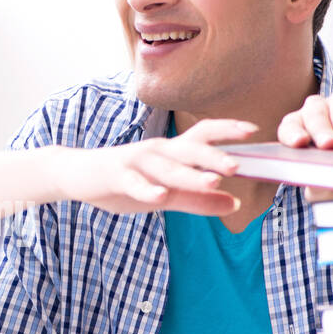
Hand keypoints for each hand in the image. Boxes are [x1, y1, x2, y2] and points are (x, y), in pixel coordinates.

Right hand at [59, 118, 258, 215]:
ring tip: (212, 181)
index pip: (204, 135)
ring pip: (167, 168)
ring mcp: (135, 162)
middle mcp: (157, 151)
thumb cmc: (124, 181)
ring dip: (189, 174)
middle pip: (190, 149)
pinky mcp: (115, 175)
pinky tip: (160, 195)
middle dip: (214, 156)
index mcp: (171, 152)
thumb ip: (198, 199)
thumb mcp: (165, 194)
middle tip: (238, 165)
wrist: (77, 175)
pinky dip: (147, 189)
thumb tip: (235, 203)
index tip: (254, 130)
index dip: (228, 130)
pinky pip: (133, 182)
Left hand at [277, 89, 332, 201]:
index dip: (292, 133)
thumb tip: (314, 180)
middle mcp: (319, 114)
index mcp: (302, 133)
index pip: (289, 127)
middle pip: (314, 112)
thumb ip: (318, 186)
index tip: (300, 143)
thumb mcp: (329, 192)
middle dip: (322, 129)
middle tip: (331, 145)